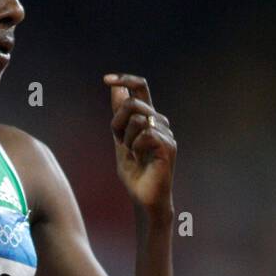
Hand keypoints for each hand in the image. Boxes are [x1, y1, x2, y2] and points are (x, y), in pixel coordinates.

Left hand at [104, 73, 175, 214]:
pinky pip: (145, 135)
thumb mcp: (120, 140)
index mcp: (149, 117)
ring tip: (134, 154)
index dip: (124, 79)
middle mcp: (160, 120)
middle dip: (117, 122)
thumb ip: (118, 115)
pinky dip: (136, 148)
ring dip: (127, 139)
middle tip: (120, 142)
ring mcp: (166, 132)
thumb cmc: (135, 172)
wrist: (143, 197)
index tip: (106, 79)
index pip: (140, 87)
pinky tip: (141, 158)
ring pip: (137, 119)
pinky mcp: (168, 145)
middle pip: (132, 103)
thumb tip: (115, 88)